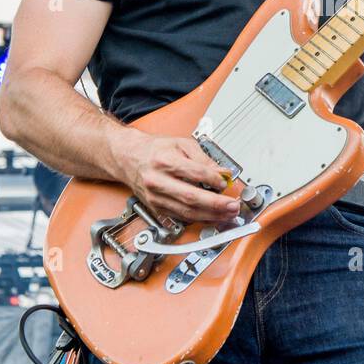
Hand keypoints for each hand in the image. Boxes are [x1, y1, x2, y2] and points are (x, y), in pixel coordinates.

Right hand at [119, 133, 241, 224]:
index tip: (226, 182)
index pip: (195, 173)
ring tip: (227, 214)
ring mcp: (156, 197)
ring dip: (211, 216)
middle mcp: (158, 181)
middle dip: (216, 204)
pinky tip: (212, 217)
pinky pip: (181, 217)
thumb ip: (204, 159)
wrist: (129, 158)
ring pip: (187, 212)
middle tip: (233, 206)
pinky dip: (199, 219)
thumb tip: (222, 173)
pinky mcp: (157, 208)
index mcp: (165, 161)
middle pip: (191, 197)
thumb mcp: (182, 144)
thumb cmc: (155, 150)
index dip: (214, 180)